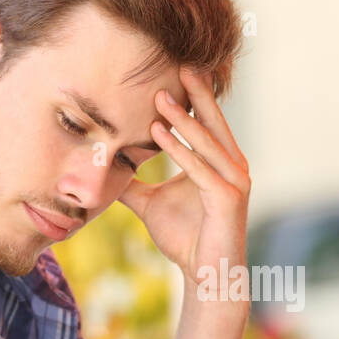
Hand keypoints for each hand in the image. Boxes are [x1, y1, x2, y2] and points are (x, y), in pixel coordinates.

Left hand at [117, 68, 249, 290]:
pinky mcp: (229, 200)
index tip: (176, 68)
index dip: (194, 96)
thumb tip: (103, 168)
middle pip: (213, 123)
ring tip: (159, 96)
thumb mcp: (150, 203)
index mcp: (221, 162)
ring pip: (206, 143)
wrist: (206, 276)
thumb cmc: (185, 238)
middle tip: (178, 62)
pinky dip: (180, 151)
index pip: (208, 122)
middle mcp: (234, 167)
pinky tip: (159, 133)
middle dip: (196, 93)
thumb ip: (133, 183)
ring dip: (183, 118)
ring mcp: (235, 182)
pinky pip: (201, 169)